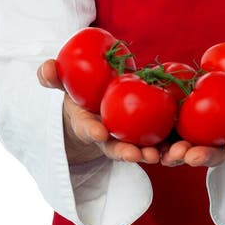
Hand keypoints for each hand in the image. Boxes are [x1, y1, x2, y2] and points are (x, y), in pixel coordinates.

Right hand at [37, 59, 161, 164]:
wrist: (99, 105)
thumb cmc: (82, 95)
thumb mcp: (66, 86)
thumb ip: (54, 77)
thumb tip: (45, 68)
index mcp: (89, 124)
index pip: (88, 128)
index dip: (91, 130)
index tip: (98, 131)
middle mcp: (109, 137)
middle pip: (115, 147)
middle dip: (124, 152)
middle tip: (133, 154)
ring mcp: (128, 140)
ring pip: (138, 150)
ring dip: (148, 154)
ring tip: (157, 156)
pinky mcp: (147, 138)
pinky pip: (159, 144)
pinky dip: (168, 148)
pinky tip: (179, 149)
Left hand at [160, 41, 224, 167]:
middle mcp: (224, 142)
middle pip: (215, 153)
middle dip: (203, 157)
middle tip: (192, 155)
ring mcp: (203, 142)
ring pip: (189, 153)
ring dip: (177, 157)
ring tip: (166, 155)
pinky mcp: (183, 137)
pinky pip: (170, 143)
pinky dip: (159, 147)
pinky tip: (145, 147)